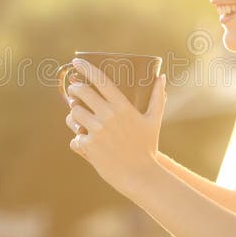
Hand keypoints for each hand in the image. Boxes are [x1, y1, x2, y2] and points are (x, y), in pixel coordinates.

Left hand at [64, 58, 166, 193]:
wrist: (140, 176)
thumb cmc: (147, 147)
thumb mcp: (153, 120)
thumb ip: (158, 97)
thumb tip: (162, 77)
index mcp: (123, 107)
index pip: (100, 80)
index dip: (86, 67)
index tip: (75, 61)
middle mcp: (108, 116)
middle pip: (82, 93)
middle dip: (75, 89)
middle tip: (74, 89)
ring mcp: (96, 131)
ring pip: (74, 114)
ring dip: (73, 114)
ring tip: (77, 116)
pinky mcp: (89, 146)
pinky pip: (75, 138)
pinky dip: (78, 140)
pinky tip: (84, 142)